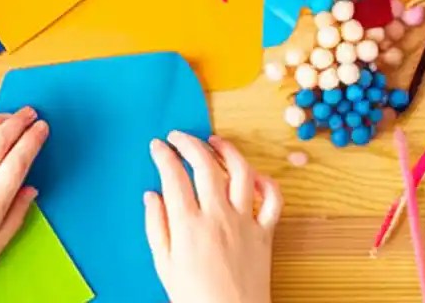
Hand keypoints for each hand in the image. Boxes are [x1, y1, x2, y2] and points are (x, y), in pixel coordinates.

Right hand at [146, 132, 281, 302]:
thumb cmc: (194, 298)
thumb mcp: (164, 265)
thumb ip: (157, 226)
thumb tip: (151, 195)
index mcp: (188, 225)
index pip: (173, 175)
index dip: (163, 154)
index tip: (157, 146)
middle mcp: (218, 216)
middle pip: (205, 165)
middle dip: (189, 143)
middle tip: (178, 137)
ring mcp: (244, 222)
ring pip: (241, 172)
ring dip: (227, 150)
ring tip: (215, 142)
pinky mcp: (264, 232)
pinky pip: (272, 199)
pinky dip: (266, 182)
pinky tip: (253, 175)